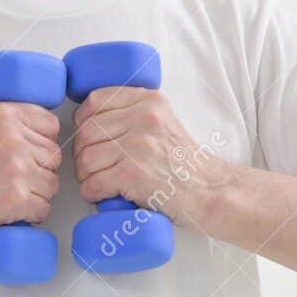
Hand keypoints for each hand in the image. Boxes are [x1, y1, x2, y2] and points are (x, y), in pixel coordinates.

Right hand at [0, 103, 61, 232]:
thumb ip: (6, 119)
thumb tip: (35, 125)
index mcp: (6, 115)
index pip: (51, 125)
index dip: (44, 141)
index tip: (34, 151)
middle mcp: (14, 139)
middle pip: (54, 157)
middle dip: (41, 169)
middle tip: (19, 178)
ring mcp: (17, 170)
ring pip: (52, 184)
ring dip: (38, 193)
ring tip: (14, 194)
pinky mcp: (16, 199)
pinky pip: (44, 208)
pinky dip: (33, 214)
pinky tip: (16, 210)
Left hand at [71, 87, 233, 223]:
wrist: (213, 192)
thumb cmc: (186, 164)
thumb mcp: (164, 122)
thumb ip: (134, 114)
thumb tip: (88, 123)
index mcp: (149, 100)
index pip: (95, 101)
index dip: (83, 122)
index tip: (89, 138)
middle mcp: (143, 117)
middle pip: (86, 132)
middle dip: (83, 154)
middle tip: (95, 169)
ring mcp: (138, 145)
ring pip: (86, 159)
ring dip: (86, 177)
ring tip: (101, 184)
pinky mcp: (133, 173)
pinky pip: (93, 183)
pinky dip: (92, 193)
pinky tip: (103, 196)